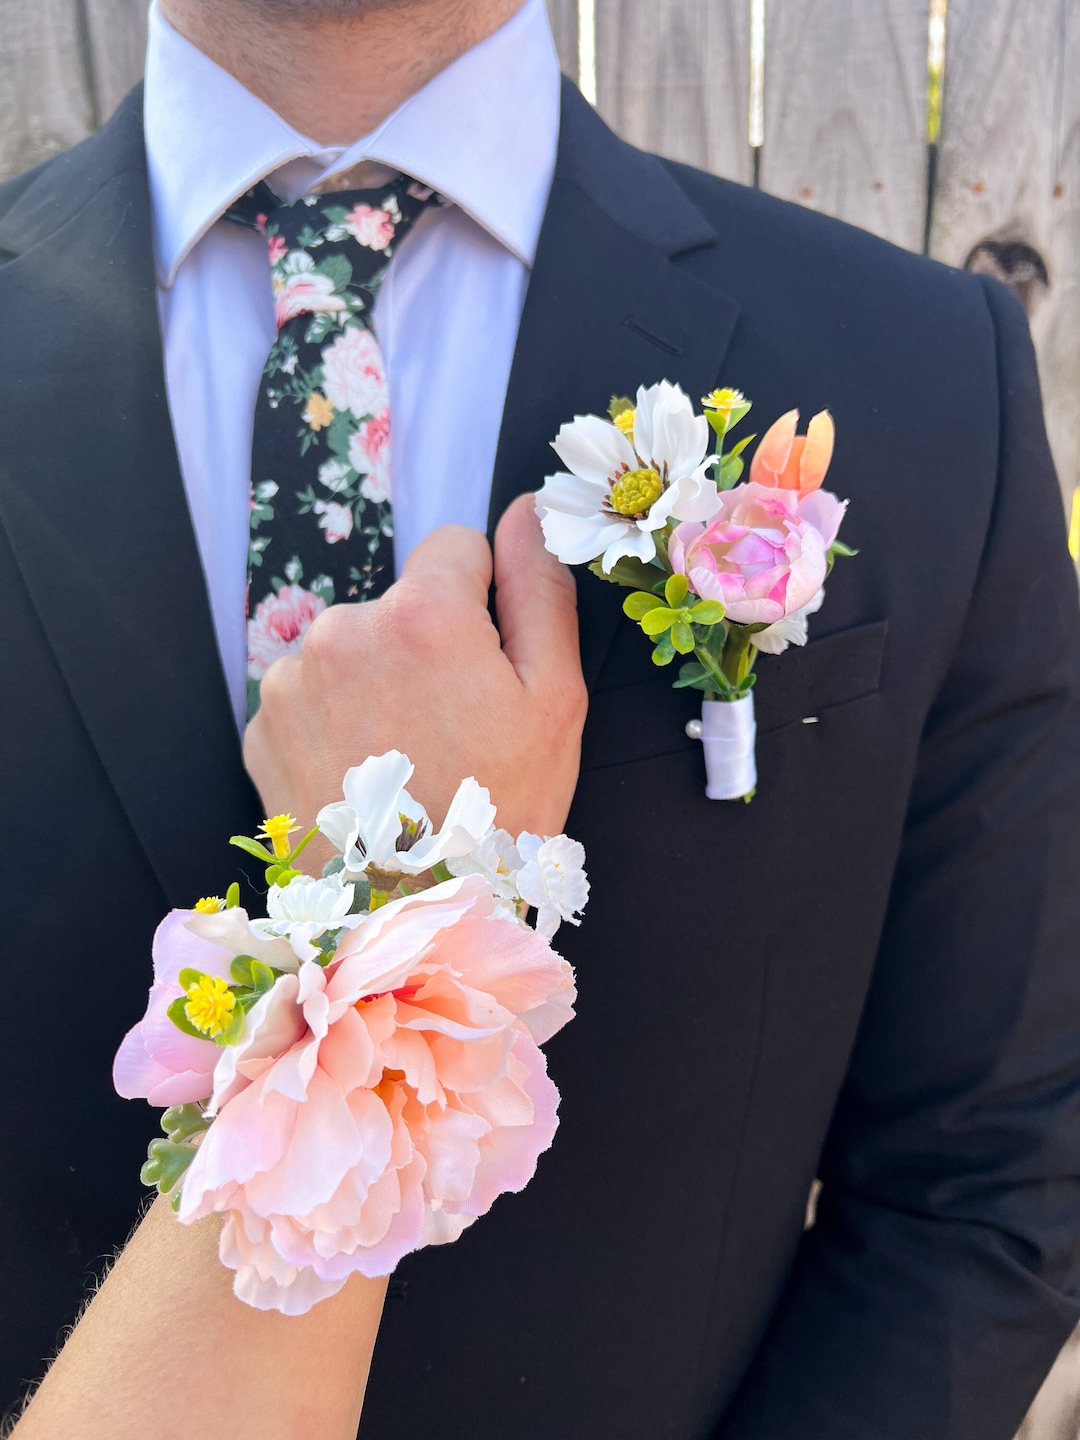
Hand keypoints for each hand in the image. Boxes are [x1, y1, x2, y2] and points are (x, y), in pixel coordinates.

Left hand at [244, 494, 586, 845]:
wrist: (406, 916)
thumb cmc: (494, 815)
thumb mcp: (553, 700)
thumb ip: (541, 591)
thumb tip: (529, 514)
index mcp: (422, 614)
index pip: (455, 548)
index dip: (483, 602)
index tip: (486, 666)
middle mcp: (345, 630)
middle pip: (401, 603)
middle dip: (428, 647)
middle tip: (452, 731)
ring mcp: (294, 678)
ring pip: (355, 648)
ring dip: (379, 683)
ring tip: (405, 761)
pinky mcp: (263, 723)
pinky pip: (313, 693)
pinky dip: (337, 721)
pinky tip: (364, 775)